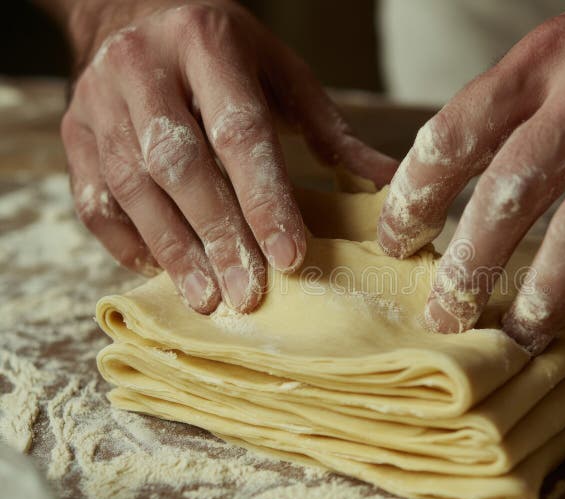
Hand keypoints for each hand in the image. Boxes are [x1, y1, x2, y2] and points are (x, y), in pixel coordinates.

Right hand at [62, 0, 396, 312]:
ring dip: (174, 250)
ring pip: (133, 187)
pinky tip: (161, 271)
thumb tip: (385, 180)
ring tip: (209, 298)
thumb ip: (328, 127)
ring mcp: (98, 100)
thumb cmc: (222, 51)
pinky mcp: (73, 131)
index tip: (289, 256)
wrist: (132, 11)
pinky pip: (93, 199)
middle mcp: (143, 67)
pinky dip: (128, 242)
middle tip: (247, 293)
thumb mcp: (279, 71)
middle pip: (180, 165)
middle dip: (218, 237)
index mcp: (206, 43)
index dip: (265, 199)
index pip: (239, 132)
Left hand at [377, 0, 564, 351]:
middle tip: (445, 313)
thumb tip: (460, 177)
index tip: (395, 240)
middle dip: (469, 264)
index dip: (415, 194)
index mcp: (548, 59)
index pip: (457, 131)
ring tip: (520, 335)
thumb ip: (524, 106)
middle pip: (509, 191)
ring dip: (544, 295)